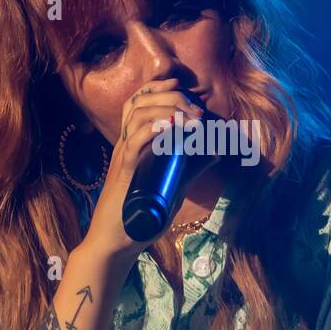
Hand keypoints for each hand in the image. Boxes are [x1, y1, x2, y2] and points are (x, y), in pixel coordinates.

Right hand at [77, 77, 214, 267]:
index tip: (179, 85)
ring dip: (167, 109)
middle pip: (139, 102)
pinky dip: (154, 128)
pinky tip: (172, 126)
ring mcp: (123, 157)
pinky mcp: (124, 172)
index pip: (136, 103)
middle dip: (171, 96)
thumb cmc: (139, 216)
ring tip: (191, 119)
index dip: (156, 87)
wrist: (115, 243)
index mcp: (131, 144)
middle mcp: (124, 145)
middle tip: (196, 110)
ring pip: (137, 115)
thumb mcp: (172, 186)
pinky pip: (134, 141)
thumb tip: (215, 152)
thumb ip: (190, 168)